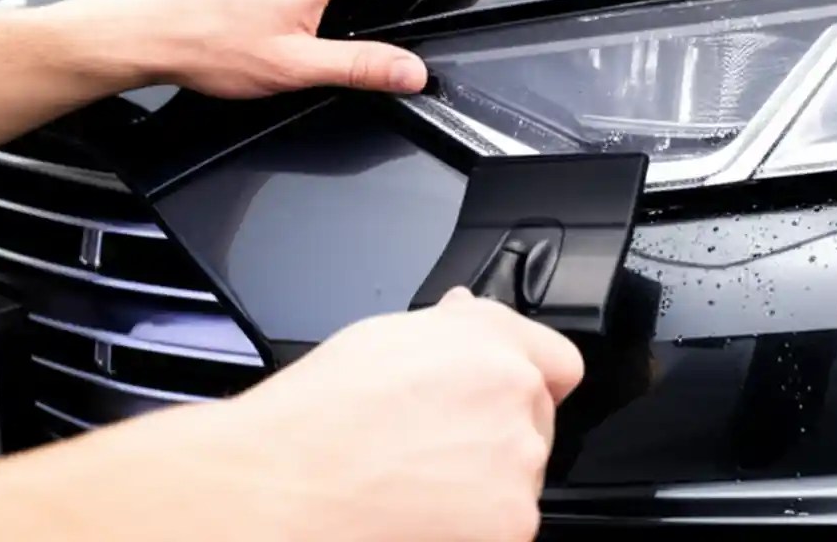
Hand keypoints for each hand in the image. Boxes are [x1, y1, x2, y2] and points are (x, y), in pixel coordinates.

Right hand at [213, 288, 583, 540]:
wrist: (279, 487)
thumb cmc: (314, 418)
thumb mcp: (382, 339)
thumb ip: (448, 328)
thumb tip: (465, 315)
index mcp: (490, 342)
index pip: (556, 363)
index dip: (527, 380)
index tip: (503, 401)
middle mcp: (515, 395)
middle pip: (537, 422)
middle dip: (496, 434)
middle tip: (432, 448)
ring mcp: (518, 462)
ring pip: (521, 477)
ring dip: (486, 484)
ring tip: (413, 482)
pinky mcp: (512, 522)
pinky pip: (507, 524)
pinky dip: (475, 526)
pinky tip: (420, 514)